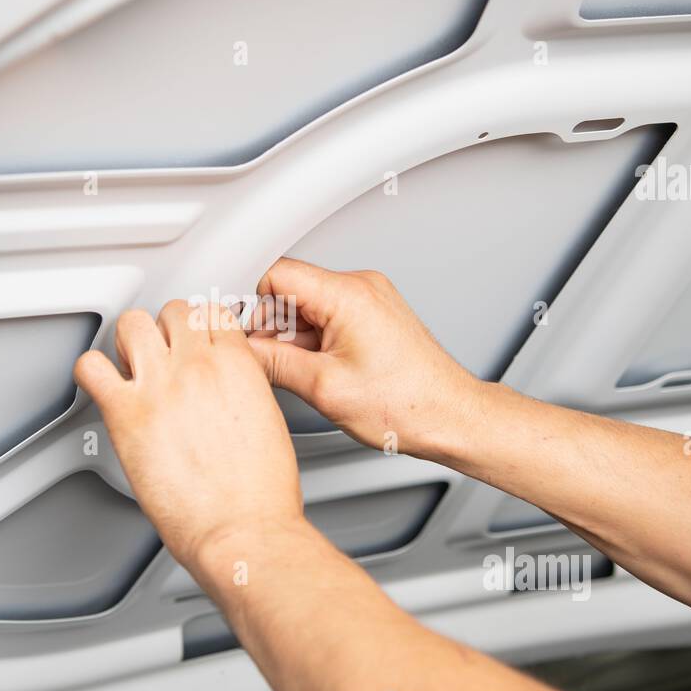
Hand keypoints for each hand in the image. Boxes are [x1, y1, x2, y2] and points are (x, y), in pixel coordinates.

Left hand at [73, 298, 304, 563]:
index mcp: (237, 365)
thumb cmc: (260, 494)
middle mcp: (197, 366)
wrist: (242, 530)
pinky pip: (91, 367)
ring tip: (134, 368)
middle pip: (173, 312)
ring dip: (132, 343)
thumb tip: (224, 387)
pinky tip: (103, 386)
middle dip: (167, 332)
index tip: (194, 342)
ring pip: (132, 325)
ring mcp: (159, 386)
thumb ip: (242, 389)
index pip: (212, 313)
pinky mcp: (125, 414)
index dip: (201, 328)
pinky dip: (92, 371)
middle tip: (164, 358)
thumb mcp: (268, 420)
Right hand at [246, 258, 484, 459]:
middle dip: (273, 326)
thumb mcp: (323, 388)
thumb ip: (272, 362)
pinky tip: (321, 371)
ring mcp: (370, 298)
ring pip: (307, 305)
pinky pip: (328, 315)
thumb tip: (241, 351)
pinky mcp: (374, 314)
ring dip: (294, 337)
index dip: (253, 307)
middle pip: (290, 289)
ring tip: (307, 375)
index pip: (276, 275)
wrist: (450, 416)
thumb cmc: (406, 404)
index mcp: (348, 295)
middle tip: (273, 364)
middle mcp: (361, 287)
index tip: (245, 335)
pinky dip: (314, 341)